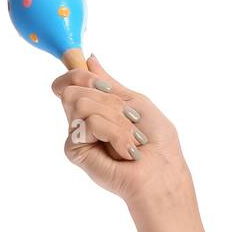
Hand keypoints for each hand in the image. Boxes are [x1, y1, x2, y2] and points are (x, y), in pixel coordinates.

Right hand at [52, 53, 190, 205]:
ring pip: (79, 101)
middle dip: (109, 100)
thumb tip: (89, 59)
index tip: (105, 85)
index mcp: (97, 106)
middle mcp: (82, 119)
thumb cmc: (155, 140)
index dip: (79, 75)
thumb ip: (109, 83)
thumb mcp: (136, 102)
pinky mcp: (74, 149)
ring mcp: (77, 134)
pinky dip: (115, 133)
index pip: (70, 80)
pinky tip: (123, 152)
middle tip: (129, 120)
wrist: (160, 172)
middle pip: (74, 87)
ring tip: (129, 138)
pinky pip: (89, 123)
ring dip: (116, 118)